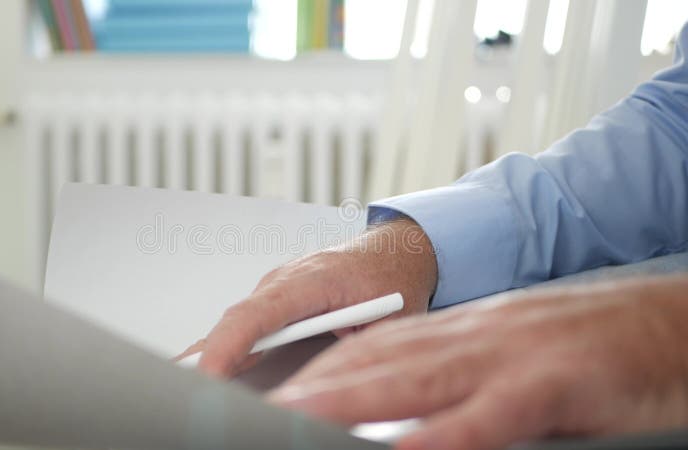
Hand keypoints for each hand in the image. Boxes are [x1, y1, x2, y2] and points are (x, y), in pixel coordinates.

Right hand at [176, 218, 438, 377]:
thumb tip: (338, 388)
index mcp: (311, 280)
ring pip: (234, 326)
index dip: (230, 345)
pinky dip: (225, 351)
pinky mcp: (275, 302)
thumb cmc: (392, 277)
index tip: (212, 374)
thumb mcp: (392, 317)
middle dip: (208, 360)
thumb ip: (364, 348)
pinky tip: (211, 374)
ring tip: (194, 393)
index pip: (258, 313)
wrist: (393, 251)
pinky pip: (244, 327)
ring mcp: (275, 290)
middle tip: (194, 396)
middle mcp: (283, 283)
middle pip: (235, 323)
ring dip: (212, 358)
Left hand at [268, 275, 687, 449]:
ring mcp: (508, 356)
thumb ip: (457, 373)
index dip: (321, 368)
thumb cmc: (589, 344)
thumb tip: (406, 409)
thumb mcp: (509, 351)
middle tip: (263, 408)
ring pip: (415, 379)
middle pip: (378, 360)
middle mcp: (471, 335)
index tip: (280, 389)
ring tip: (297, 420)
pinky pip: (487, 415)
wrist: (669, 322)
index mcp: (459, 330)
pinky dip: (443, 434)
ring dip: (350, 402)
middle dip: (316, 386)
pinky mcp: (552, 383)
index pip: (374, 346)